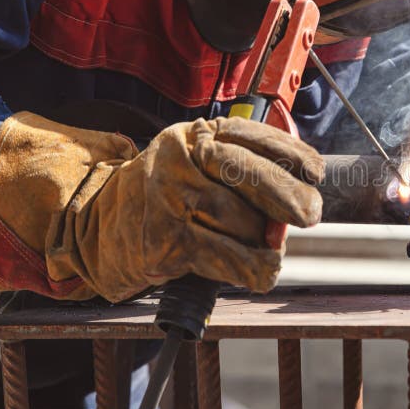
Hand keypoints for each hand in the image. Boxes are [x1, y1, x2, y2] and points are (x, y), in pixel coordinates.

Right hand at [0, 113, 323, 300]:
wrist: (93, 225)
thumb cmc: (159, 198)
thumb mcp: (194, 167)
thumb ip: (240, 176)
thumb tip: (290, 211)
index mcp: (195, 135)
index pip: (253, 137)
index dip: (291, 154)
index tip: (316, 172)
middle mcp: (181, 158)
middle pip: (250, 173)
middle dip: (289, 197)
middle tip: (311, 213)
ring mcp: (170, 196)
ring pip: (242, 220)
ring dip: (262, 242)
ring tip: (264, 251)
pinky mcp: (166, 238)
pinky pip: (225, 255)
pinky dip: (252, 269)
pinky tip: (262, 273)